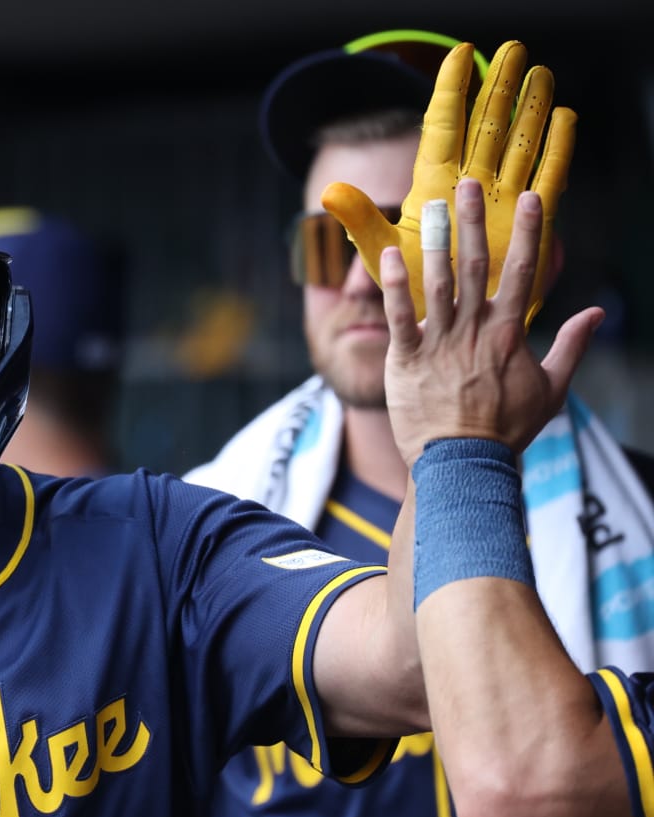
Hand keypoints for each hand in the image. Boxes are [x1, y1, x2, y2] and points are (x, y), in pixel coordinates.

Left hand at [323, 40, 575, 327]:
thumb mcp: (382, 255)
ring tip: (540, 75)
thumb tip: (327, 190)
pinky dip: (555, 151)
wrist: (449, 347)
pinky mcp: (528, 223)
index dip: (452, 91)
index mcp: (435, 187)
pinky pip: (546, 180)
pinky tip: (562, 120)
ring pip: (518, 146)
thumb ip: (360, 219)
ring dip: (531, 112)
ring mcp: (502, 201)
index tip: (460, 55)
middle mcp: (471, 189)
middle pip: (487, 129)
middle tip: (514, 51)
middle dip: (499, 91)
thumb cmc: (413, 295)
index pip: (444, 128)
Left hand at [381, 178, 600, 466]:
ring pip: (438, 282)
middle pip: (475, 265)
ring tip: (433, 205)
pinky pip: (399, 315)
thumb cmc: (506, 429)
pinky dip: (396, 284)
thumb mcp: (552, 389)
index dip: (527, 232)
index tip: (529, 198)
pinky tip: (392, 253)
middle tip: (467, 185)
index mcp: (509, 332)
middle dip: (473, 222)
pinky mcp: (407, 357)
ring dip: (436, 241)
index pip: (523, 272)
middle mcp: (475, 329)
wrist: (464, 462)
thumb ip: (572, 346)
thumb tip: (595, 312)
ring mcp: (440, 341)